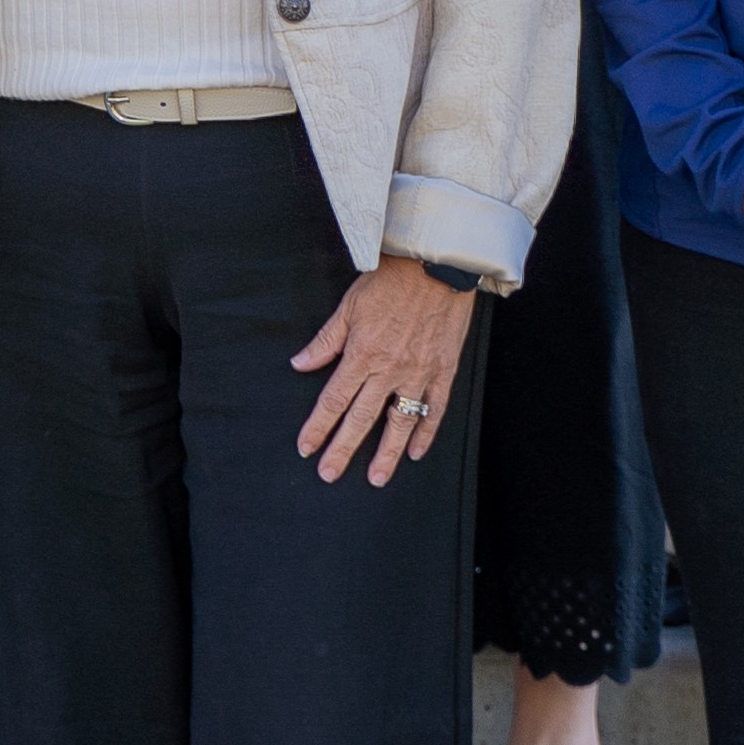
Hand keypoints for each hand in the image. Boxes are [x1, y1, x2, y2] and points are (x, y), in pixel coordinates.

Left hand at [289, 256, 475, 486]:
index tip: (306, 448)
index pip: (334, 400)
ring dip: (387, 454)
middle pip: (361, 419)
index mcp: (361, 355)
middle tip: (329, 474)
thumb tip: (299, 363)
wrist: (436, 266)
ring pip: (400, 422)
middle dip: (343, 449)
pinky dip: (426, 433)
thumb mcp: (349, 306)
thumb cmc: (390, 281)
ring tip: (376, 478)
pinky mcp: (443, 371)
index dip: (318, 426)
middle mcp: (389, 370)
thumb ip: (325, 341)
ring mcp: (418, 373)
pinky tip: (417, 452)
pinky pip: (434, 409)